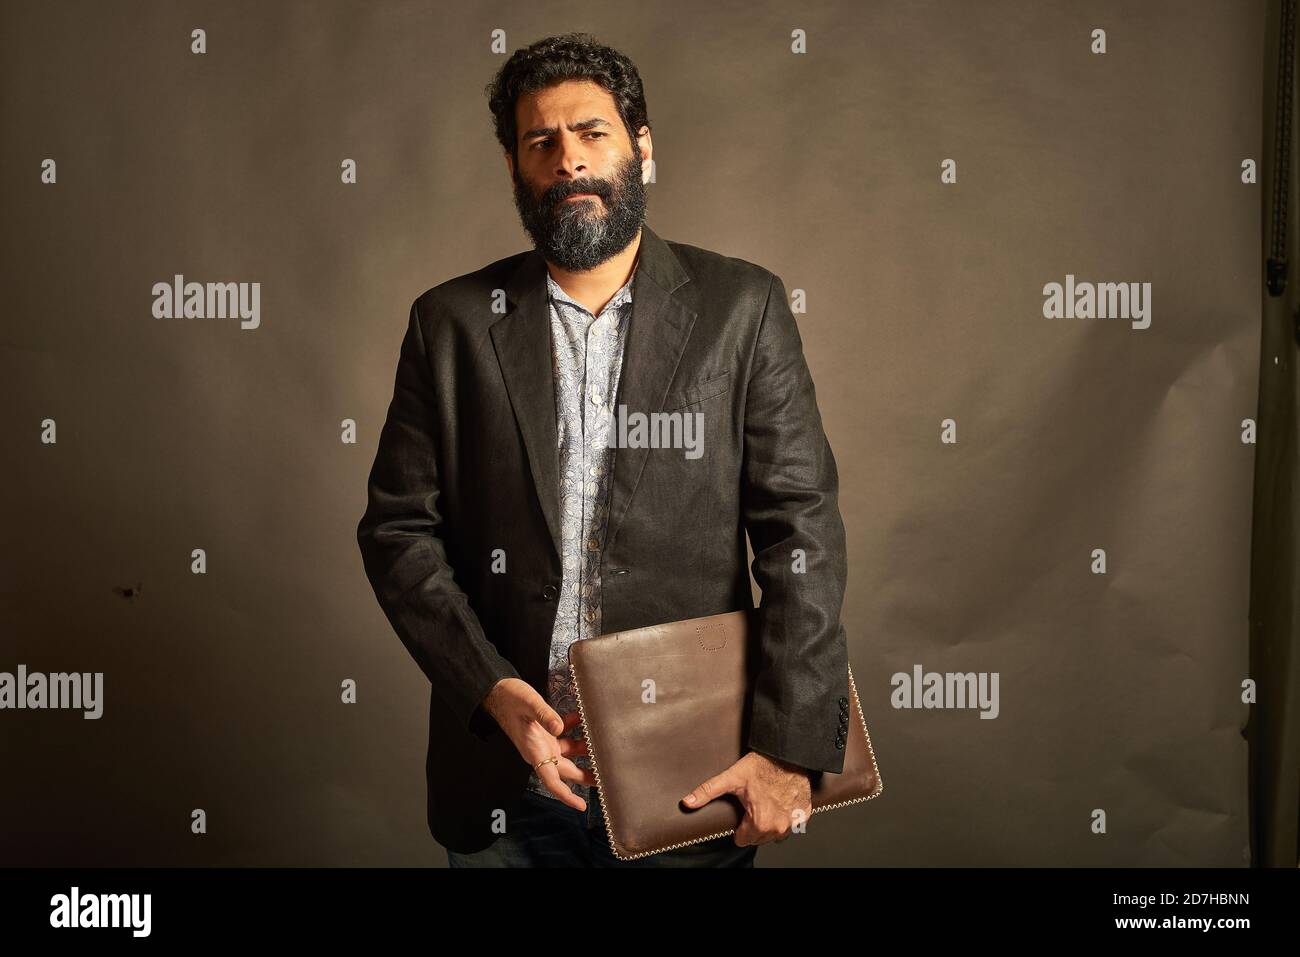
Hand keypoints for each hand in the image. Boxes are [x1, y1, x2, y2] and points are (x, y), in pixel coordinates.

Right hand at [481, 678, 594, 810]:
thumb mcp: (528, 704)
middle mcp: (540, 751)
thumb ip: (544, 715)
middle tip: (608, 779)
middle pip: (567, 771)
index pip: (551, 781)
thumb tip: (559, 727)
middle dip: (586, 776)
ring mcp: (544, 742)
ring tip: (606, 748)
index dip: (566, 796)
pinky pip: (565, 735)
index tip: (581, 805)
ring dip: (586, 752)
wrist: (498, 692)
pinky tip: (586, 719)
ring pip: (569, 754)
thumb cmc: (509, 699)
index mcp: (534, 751)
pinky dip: (577, 729)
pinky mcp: (546, 731)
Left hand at [679, 751, 811, 845]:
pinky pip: (791, 825)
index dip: (738, 827)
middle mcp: (778, 827)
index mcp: (760, 822)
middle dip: (753, 825)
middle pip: (758, 838)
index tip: (741, 812)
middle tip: (752, 804)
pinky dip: (785, 817)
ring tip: (764, 803)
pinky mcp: (804, 814)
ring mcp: (793, 822)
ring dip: (769, 823)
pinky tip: (779, 803)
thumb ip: (708, 792)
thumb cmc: (762, 764)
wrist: (788, 753)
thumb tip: (687, 802)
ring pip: (774, 834)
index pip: (742, 840)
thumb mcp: (731, 777)